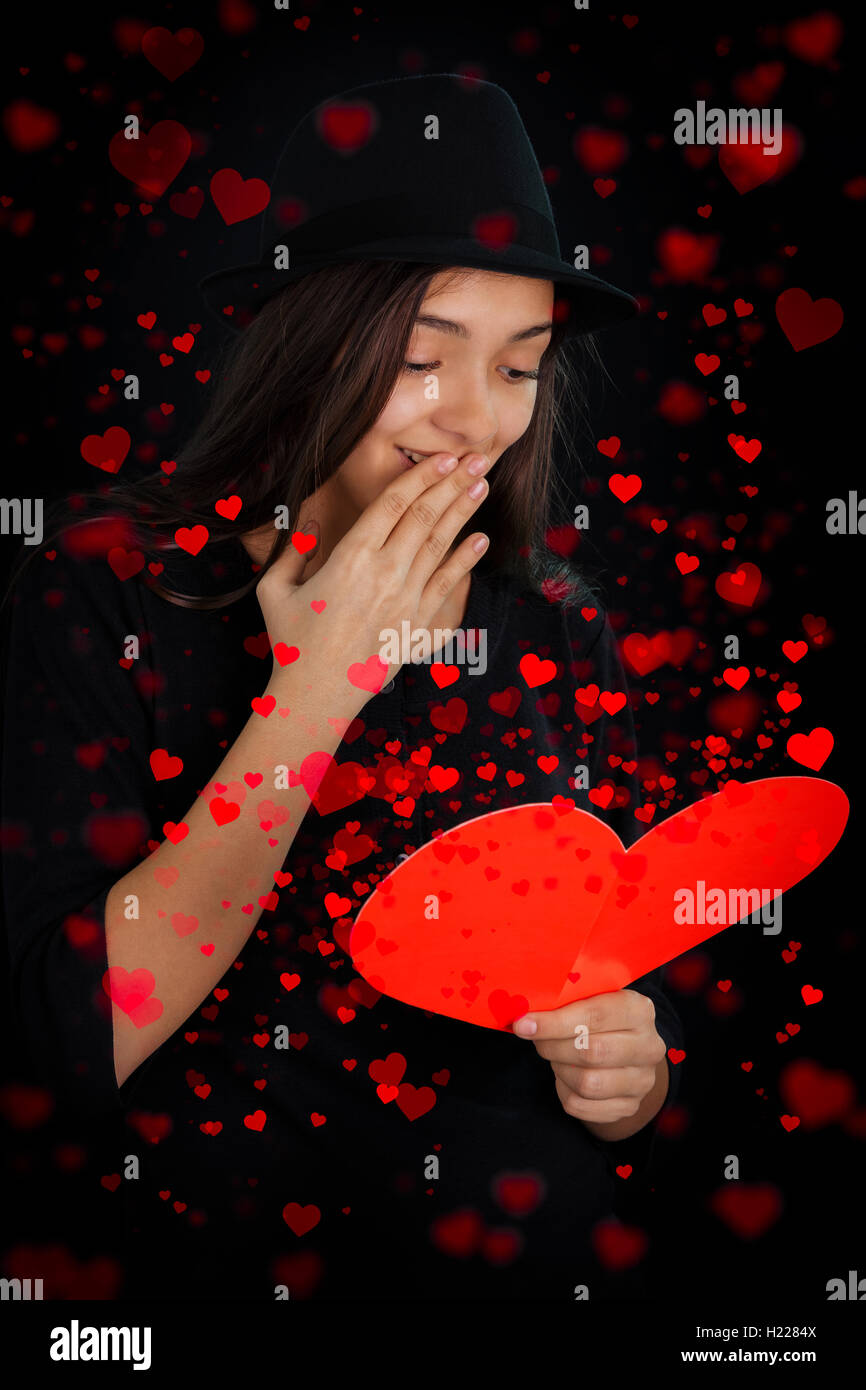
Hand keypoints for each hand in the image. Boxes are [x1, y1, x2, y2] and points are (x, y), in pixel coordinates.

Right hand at [254, 450, 495, 697]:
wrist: (316, 695)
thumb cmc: (292, 642)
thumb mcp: (275, 590)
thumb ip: (294, 549)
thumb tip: (309, 520)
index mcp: (350, 557)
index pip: (394, 504)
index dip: (421, 476)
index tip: (442, 457)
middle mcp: (385, 572)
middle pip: (425, 516)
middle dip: (452, 483)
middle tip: (476, 459)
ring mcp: (405, 598)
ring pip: (440, 545)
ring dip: (463, 512)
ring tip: (481, 485)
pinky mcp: (416, 623)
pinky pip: (447, 585)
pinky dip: (466, 561)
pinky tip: (481, 540)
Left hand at [512, 989, 669, 1139]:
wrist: (627, 1051)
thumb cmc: (600, 1020)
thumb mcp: (592, 1000)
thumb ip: (565, 1002)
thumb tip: (525, 1016)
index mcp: (639, 1010)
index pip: (594, 1016)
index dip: (554, 1022)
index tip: (523, 1024)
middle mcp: (648, 1046)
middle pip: (591, 1052)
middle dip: (553, 1046)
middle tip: (537, 1040)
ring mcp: (642, 1080)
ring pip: (587, 1083)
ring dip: (560, 1069)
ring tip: (557, 1056)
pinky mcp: (629, 1106)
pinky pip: (581, 1105)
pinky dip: (563, 1091)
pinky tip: (565, 1076)